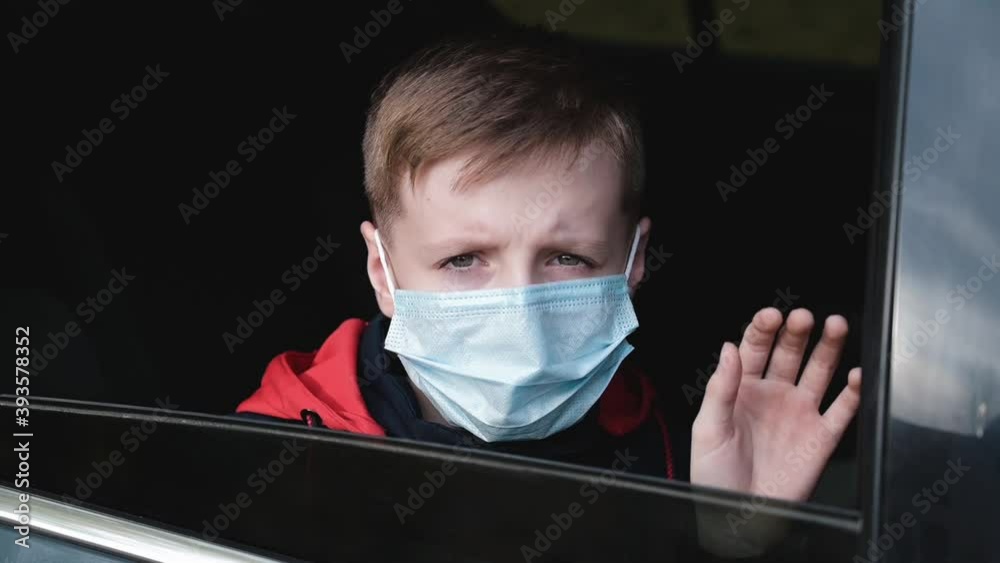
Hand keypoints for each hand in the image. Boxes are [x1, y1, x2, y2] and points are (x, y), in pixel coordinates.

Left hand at [690, 308, 861, 501]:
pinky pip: (843, 409)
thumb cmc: (715, 477)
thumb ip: (720, 388)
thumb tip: (729, 348)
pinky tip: (858, 374)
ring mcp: (800, 413)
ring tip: (835, 325)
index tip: (771, 315)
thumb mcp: (708, 429)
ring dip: (829, 348)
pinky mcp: (821, 437)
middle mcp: (774, 395)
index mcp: (742, 389)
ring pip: (819, 371)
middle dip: (798, 332)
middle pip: (790, 352)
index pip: (754, 348)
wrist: (739, 517)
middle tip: (804, 317)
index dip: (763, 329)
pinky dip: (854, 392)